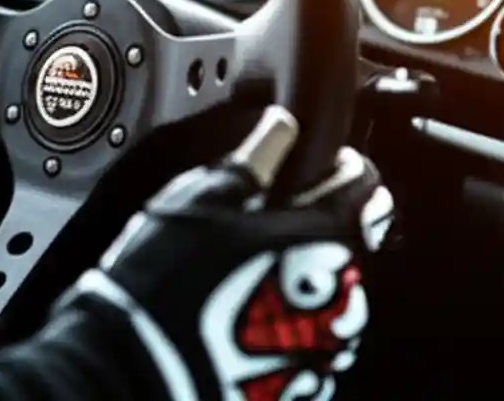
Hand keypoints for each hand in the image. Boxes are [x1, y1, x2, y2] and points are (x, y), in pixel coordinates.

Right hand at [58, 107, 393, 400]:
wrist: (138, 372)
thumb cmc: (165, 287)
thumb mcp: (200, 200)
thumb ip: (254, 160)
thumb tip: (282, 128)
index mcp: (326, 234)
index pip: (364, 181)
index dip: (331, 166)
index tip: (297, 170)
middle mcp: (346, 290)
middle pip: (349, 238)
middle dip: (310, 226)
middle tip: (250, 230)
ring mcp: (332, 342)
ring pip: (330, 288)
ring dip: (296, 274)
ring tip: (236, 279)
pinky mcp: (310, 379)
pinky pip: (311, 334)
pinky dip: (285, 320)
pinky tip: (239, 317)